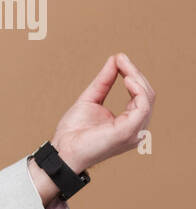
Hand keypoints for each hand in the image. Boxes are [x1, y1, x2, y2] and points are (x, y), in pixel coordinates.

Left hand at [47, 53, 155, 172]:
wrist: (62, 149)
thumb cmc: (73, 131)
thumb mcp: (90, 99)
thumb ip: (104, 81)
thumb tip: (115, 59)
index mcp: (129, 122)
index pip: (140, 95)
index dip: (132, 75)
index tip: (120, 58)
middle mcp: (136, 128)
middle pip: (147, 94)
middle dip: (135, 73)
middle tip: (121, 58)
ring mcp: (135, 132)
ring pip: (147, 98)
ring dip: (136, 78)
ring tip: (123, 66)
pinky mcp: (128, 132)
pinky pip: (142, 107)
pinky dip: (137, 90)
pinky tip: (126, 79)